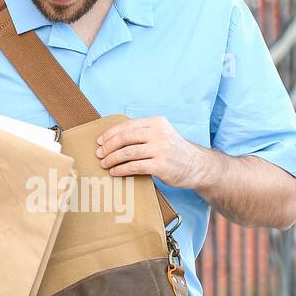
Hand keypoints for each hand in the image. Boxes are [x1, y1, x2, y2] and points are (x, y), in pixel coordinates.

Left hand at [95, 116, 210, 188]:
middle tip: (99, 154)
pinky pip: (134, 167)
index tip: (99, 141)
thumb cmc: (174, 151)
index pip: (127, 125)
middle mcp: (158, 133)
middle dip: (108, 146)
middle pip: (125, 138)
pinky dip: (121, 170)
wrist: (196, 165)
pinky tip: (115, 172)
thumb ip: (143, 132)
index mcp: (156, 122)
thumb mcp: (162, 134)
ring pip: (127, 153)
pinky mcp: (160, 166)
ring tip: (105, 164)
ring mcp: (160, 149)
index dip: (110, 133)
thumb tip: (114, 138)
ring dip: (112, 159)